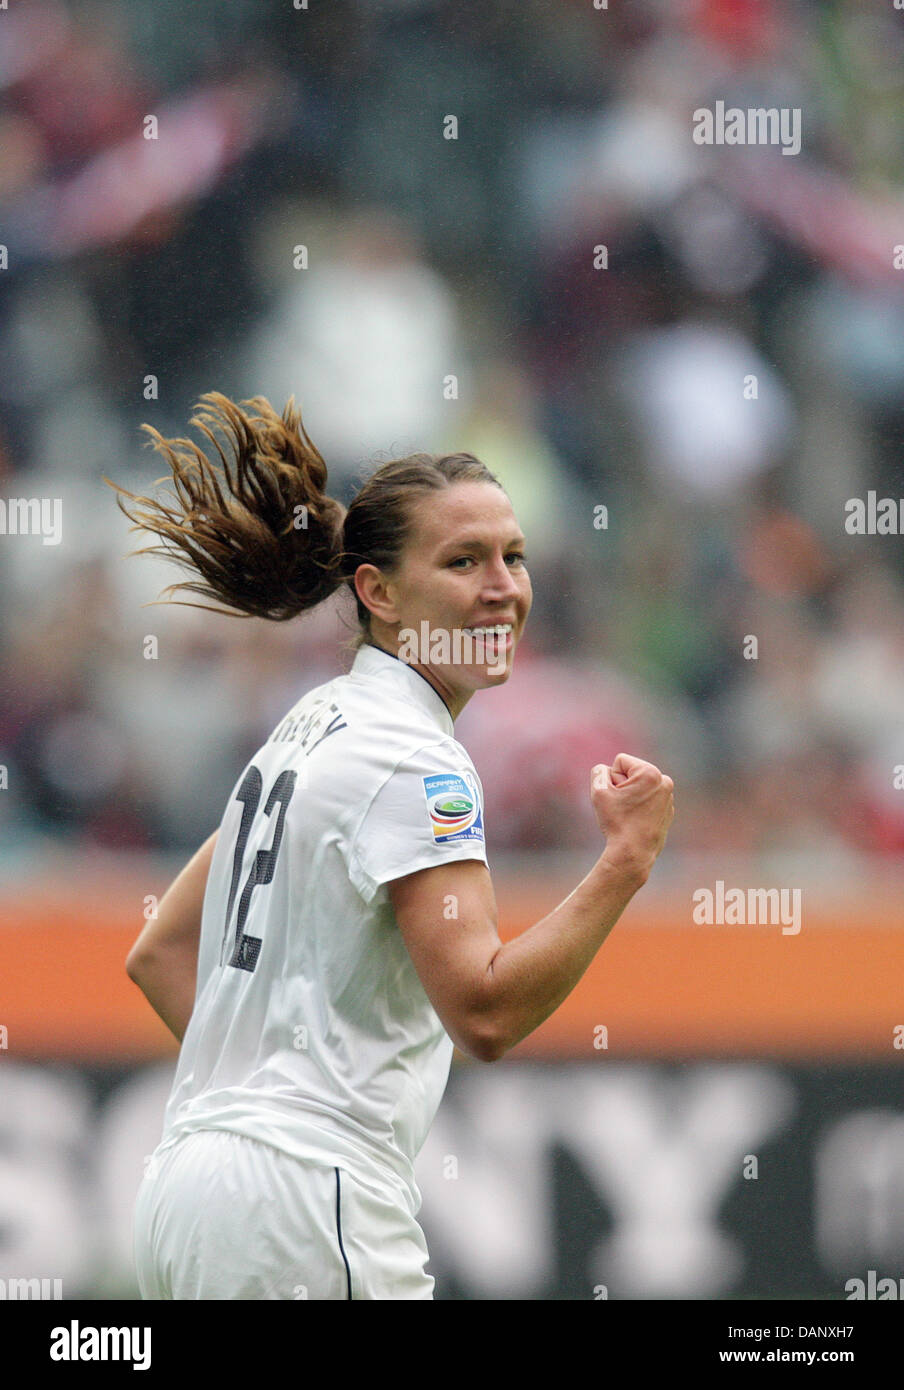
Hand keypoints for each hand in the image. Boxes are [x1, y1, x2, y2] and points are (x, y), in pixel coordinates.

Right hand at [590, 753, 674, 880]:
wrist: (634, 853)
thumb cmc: (617, 822)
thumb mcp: (598, 791)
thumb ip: (599, 771)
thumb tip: (608, 770)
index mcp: (650, 773)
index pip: (620, 762)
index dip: (612, 778)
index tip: (617, 797)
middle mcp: (664, 781)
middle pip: (631, 773)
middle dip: (622, 786)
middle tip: (622, 807)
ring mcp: (669, 796)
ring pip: (639, 786)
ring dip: (631, 796)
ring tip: (630, 814)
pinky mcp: (668, 809)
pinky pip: (648, 799)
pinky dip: (640, 806)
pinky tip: (637, 821)